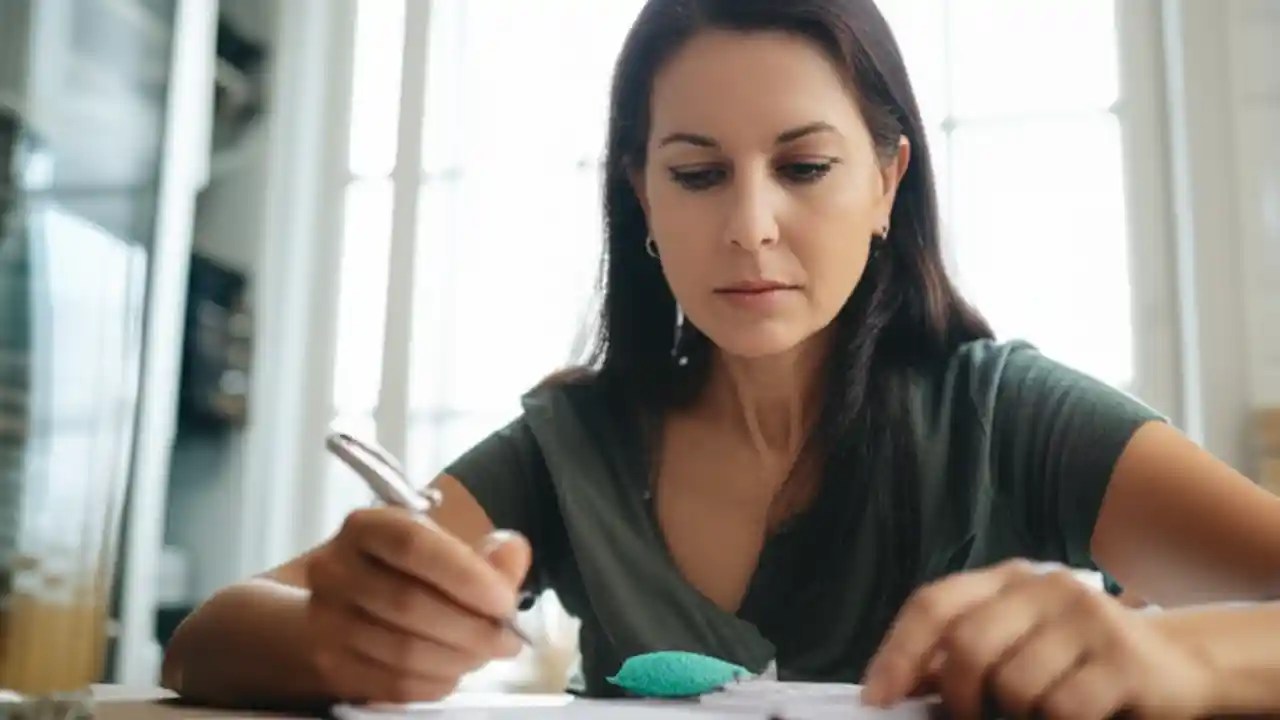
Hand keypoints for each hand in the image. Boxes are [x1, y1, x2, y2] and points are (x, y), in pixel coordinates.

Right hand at [304, 507, 530, 702]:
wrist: (349, 605)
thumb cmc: (409, 570)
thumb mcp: (447, 548)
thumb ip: (486, 553)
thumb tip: (512, 556)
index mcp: (366, 526)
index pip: (413, 545)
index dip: (465, 575)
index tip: (505, 602)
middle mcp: (334, 569)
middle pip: (409, 604)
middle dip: (471, 628)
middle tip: (508, 640)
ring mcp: (324, 620)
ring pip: (403, 651)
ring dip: (458, 658)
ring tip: (485, 654)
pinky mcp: (330, 664)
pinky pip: (393, 684)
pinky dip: (435, 682)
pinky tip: (455, 671)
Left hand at [861, 559, 1216, 719]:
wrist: (1179, 663)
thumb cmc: (1077, 660)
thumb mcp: (1018, 641)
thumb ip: (961, 653)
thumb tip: (896, 685)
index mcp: (1006, 578)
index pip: (934, 604)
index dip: (897, 652)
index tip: (875, 699)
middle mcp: (1044, 586)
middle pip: (966, 645)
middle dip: (955, 695)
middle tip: (964, 718)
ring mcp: (1087, 618)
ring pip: (1013, 684)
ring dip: (1014, 715)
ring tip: (1037, 711)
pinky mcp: (1124, 660)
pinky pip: (1061, 709)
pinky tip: (1071, 717)